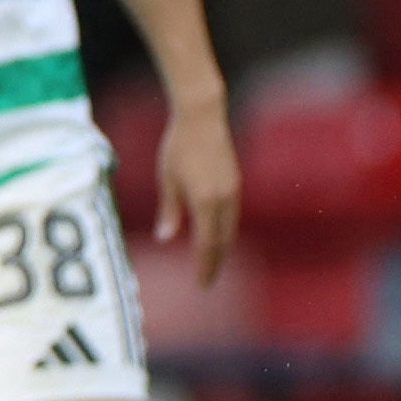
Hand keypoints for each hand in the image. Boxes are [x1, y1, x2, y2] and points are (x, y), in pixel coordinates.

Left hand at [155, 98, 239, 286]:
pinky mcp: (235, 182)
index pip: (207, 243)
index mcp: (205, 200)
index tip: (200, 284)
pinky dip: (225, 231)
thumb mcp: (167, 179)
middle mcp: (224, 198)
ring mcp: (233, 190)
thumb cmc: (178, 146)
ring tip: (211, 263)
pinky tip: (217, 237)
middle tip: (206, 282)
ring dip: (221, 248)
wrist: (202, 116)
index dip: (204, 266)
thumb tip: (165, 238)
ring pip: (230, 228)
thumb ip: (169, 210)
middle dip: (214, 263)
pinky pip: (232, 215)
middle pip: (222, 241)